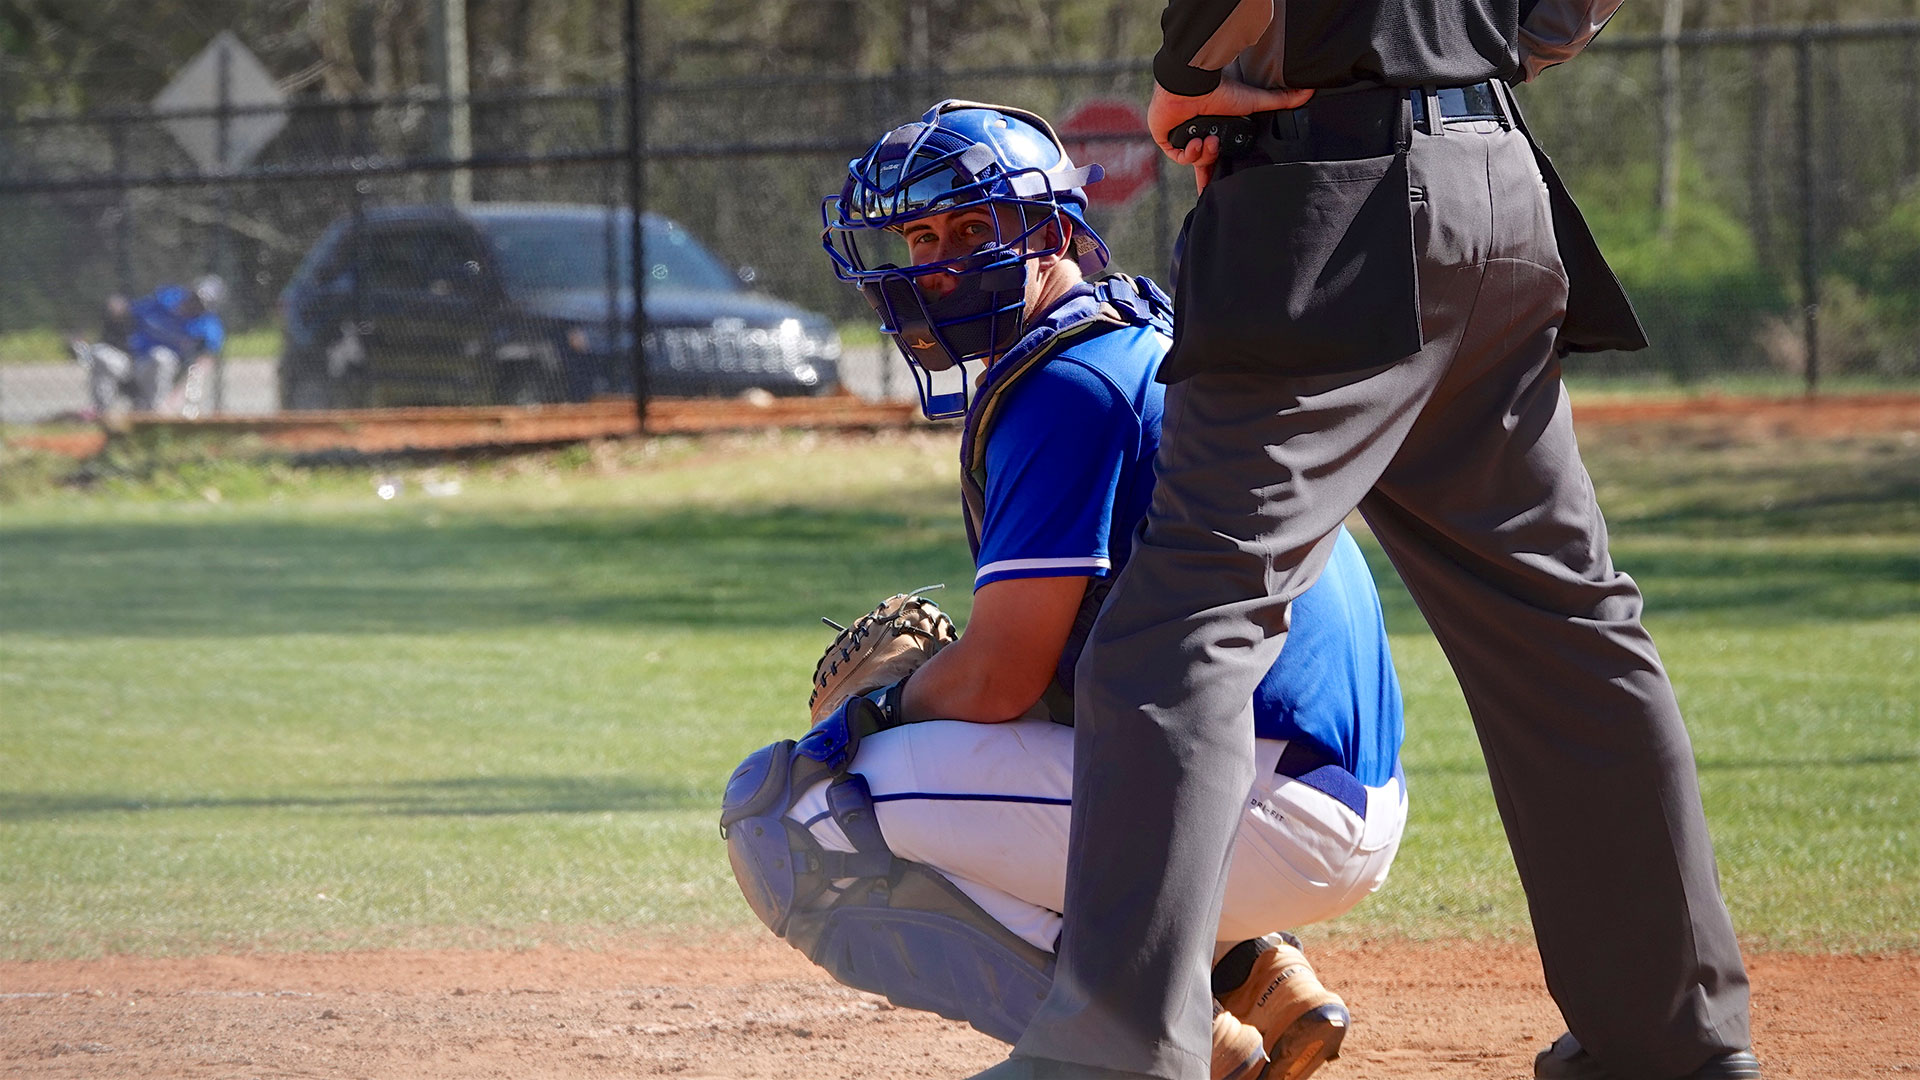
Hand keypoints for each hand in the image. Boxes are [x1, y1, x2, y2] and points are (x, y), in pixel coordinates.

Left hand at [1149, 78, 1313, 193]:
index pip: (1219, 158)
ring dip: (1203, 154)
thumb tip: (1308, 93)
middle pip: (1205, 164)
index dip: (1221, 174)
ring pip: (1194, 160)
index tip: (1227, 188)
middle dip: (1213, 166)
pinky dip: (1188, 153)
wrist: (1192, 84)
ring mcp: (1182, 136)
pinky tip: (1195, 142)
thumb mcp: (1254, 101)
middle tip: (1218, 155)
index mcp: (1217, 129)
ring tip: (1208, 141)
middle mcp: (1199, 133)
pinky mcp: (1166, 138)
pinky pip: (1178, 156)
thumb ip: (1279, 101)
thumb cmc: (1220, 90)